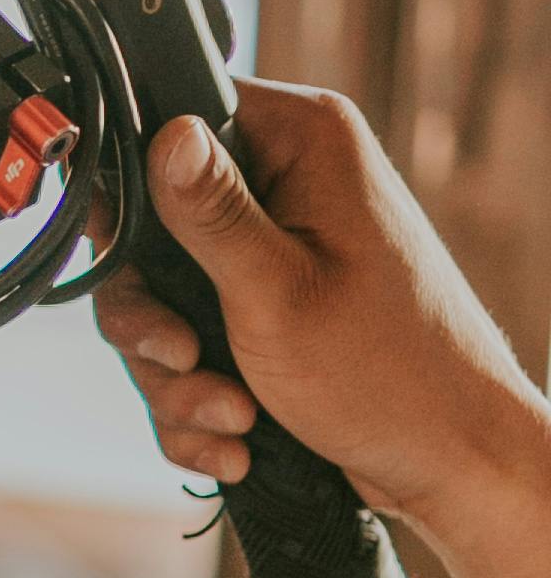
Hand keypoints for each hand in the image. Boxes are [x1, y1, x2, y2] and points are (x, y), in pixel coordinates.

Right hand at [92, 79, 550, 577]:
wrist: (451, 464)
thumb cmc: (388, 376)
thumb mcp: (276, 291)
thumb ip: (208, 212)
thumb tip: (163, 131)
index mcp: (304, 143)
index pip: (179, 113)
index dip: (134, 186)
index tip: (125, 257)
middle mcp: (292, 184)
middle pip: (155, 228)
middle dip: (155, 320)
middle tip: (181, 360)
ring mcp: (280, 250)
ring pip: (167, 300)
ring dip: (178, 377)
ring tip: (230, 420)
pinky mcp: (271, 310)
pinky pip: (195, 343)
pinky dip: (202, 401)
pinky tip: (236, 440)